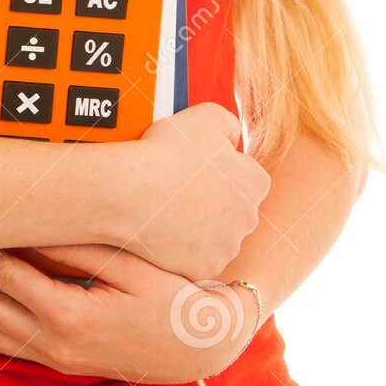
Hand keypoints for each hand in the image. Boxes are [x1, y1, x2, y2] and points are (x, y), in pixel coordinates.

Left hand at [0, 244, 259, 384]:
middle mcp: (56, 343)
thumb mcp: (132, 267)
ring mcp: (57, 358)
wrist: (202, 346)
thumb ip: (80, 249)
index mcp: (71, 315)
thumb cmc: (174, 298)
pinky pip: (7, 350)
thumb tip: (34, 226)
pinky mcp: (62, 364)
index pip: (10, 275)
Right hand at [117, 102, 271, 280]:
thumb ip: (230, 125)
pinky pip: (193, 259)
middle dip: (213, 200)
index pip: (246, 174)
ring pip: (215, 236)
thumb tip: (232, 137)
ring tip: (168, 209)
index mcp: (255, 183)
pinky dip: (180, 249)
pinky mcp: (199, 270)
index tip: (198, 165)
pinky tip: (162, 231)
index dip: (221, 167)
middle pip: (234, 209)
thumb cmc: (168, 152)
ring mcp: (224, 249)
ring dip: (198, 226)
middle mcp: (248, 220)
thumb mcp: (208, 115)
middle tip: (181, 187)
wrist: (129, 192)